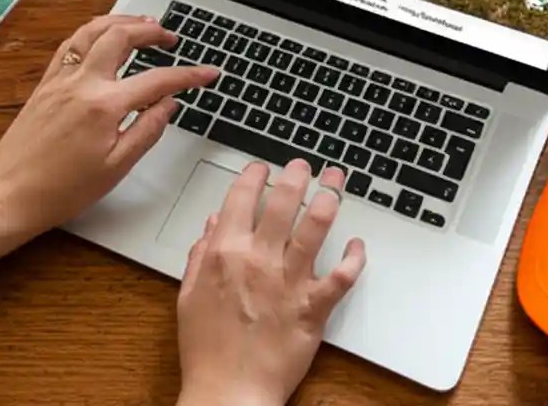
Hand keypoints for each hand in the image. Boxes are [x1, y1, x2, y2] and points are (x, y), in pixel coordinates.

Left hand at [0, 14, 217, 235]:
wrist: (11, 195)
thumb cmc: (62, 189)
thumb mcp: (117, 166)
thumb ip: (148, 129)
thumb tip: (169, 104)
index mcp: (103, 106)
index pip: (157, 79)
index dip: (189, 75)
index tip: (208, 73)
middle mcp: (81, 84)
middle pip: (121, 37)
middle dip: (151, 30)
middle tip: (171, 37)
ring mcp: (59, 81)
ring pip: (92, 31)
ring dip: (120, 22)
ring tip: (141, 24)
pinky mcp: (44, 85)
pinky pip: (70, 46)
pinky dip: (91, 33)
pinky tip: (101, 37)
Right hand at [176, 160, 367, 405]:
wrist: (228, 391)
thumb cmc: (206, 349)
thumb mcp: (189, 295)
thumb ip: (200, 255)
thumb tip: (212, 224)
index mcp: (224, 253)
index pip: (241, 197)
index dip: (254, 175)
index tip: (262, 168)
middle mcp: (258, 259)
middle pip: (283, 200)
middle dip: (297, 174)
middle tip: (305, 165)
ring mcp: (289, 281)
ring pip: (316, 225)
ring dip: (329, 197)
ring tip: (336, 182)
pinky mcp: (313, 306)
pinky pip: (342, 275)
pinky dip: (355, 257)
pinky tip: (358, 244)